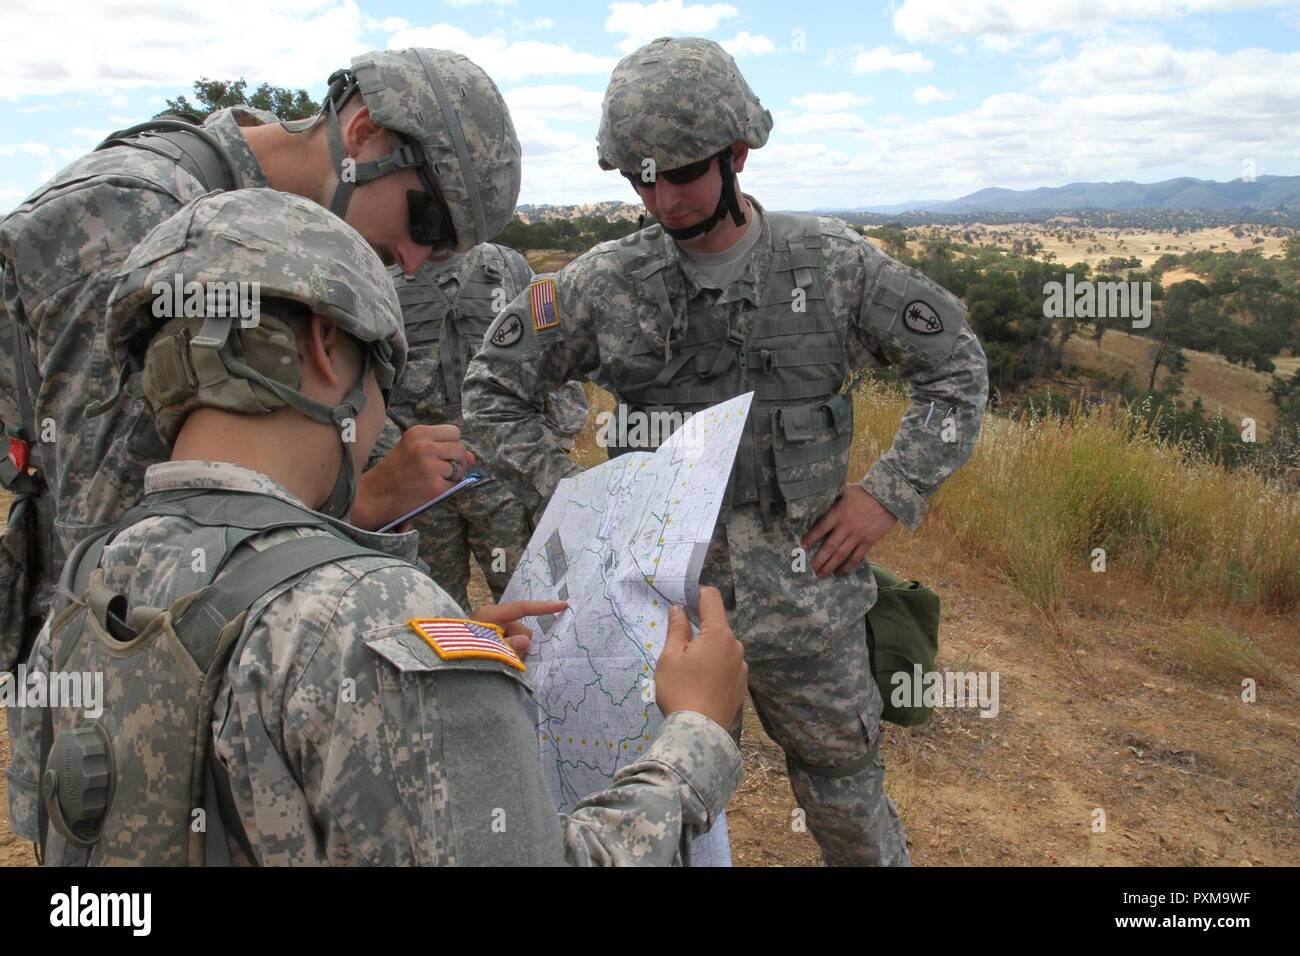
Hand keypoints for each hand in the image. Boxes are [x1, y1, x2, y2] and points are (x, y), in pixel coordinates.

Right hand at [352, 424, 475, 529]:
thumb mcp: (414, 451)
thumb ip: (442, 449)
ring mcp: (430, 466)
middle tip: (437, 470)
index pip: (454, 432)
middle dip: (455, 461)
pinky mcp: (435, 486)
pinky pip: (454, 484)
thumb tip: (472, 457)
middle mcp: (424, 446)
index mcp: (418, 432)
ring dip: (451, 475)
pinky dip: (445, 489)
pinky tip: (427, 490)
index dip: (451, 445)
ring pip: (459, 467)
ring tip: (429, 479)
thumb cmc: (394, 472)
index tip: (440, 455)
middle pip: (460, 448)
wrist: (374, 495)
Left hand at [473, 600, 568, 656]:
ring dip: (513, 652)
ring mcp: (490, 629)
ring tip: (496, 661)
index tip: (563, 605)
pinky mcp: (488, 639)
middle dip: (520, 644)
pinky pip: (509, 644)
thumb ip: (510, 647)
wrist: (443, 666)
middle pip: (522, 628)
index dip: (543, 607)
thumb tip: (525, 639)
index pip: (522, 608)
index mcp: (490, 615)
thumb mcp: (490, 653)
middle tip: (506, 658)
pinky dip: (508, 654)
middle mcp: (491, 618)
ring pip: (517, 639)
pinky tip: (498, 661)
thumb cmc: (464, 656)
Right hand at [654, 587, 746, 728]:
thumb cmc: (680, 690)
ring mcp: (741, 667)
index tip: (682, 599)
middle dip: (699, 628)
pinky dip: (715, 666)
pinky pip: (727, 665)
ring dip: (708, 649)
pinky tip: (700, 683)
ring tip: (688, 669)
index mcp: (719, 635)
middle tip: (677, 643)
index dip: (697, 593)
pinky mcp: (742, 685)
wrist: (698, 733)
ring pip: (722, 647)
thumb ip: (677, 628)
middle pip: (717, 625)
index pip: (711, 599)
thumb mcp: (670, 657)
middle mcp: (736, 647)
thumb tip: (679, 609)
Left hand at [800, 484, 896, 578]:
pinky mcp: (869, 541)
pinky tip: (841, 572)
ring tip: (822, 575)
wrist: (888, 497)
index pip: (821, 528)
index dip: (811, 538)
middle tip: (810, 569)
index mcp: (839, 513)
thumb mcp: (846, 491)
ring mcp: (858, 535)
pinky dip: (848, 566)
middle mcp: (846, 526)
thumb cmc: (866, 491)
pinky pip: (857, 557)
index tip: (802, 547)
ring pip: (841, 555)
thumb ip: (834, 500)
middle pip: (829, 546)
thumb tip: (820, 503)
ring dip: (830, 566)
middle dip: (818, 560)